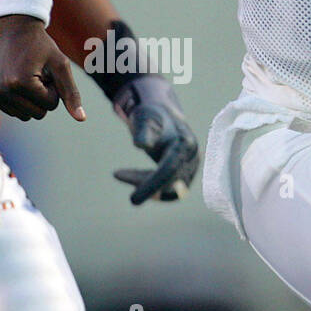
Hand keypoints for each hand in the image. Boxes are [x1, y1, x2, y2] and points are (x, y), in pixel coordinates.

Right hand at [0, 15, 85, 121]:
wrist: (14, 28)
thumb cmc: (41, 46)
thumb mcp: (60, 65)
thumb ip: (71, 92)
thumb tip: (82, 119)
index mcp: (20, 82)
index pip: (50, 105)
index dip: (54, 88)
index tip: (46, 71)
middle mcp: (2, 89)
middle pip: (37, 114)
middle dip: (42, 97)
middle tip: (36, 74)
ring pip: (24, 116)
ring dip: (31, 99)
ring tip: (26, 77)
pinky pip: (12, 111)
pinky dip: (18, 99)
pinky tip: (15, 79)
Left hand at [111, 75, 197, 203]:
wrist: (158, 111)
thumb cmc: (149, 114)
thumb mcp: (144, 119)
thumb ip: (144, 131)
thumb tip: (141, 144)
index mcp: (185, 144)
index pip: (169, 170)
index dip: (152, 186)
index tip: (133, 199)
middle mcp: (191, 157)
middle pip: (170, 182)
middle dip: (146, 186)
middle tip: (119, 176)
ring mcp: (189, 165)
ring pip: (168, 188)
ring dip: (145, 184)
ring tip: (121, 173)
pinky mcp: (182, 171)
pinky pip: (167, 186)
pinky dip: (148, 184)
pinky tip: (126, 175)